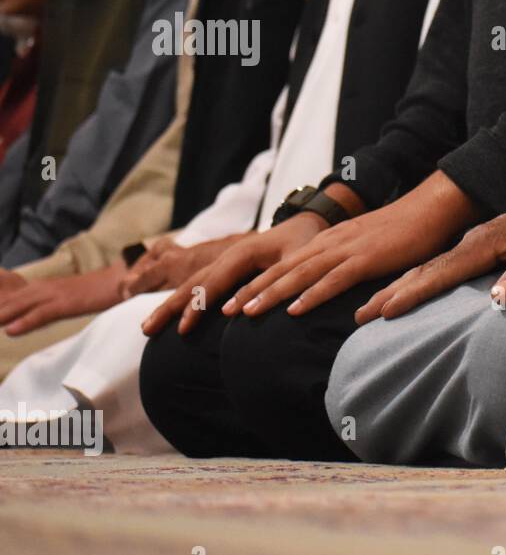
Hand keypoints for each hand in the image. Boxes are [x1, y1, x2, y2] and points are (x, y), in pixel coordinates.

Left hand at [0, 263, 126, 335]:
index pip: (11, 296)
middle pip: (9, 300)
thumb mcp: (69, 295)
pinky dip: (25, 322)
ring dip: (0, 316)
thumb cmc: (99, 290)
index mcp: (44, 287)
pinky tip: (10, 330)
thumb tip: (36, 314)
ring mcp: (56, 294)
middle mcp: (45, 288)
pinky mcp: (68, 303)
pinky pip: (42, 314)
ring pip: (20, 306)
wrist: (124, 280)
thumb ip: (51, 303)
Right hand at [141, 214, 324, 335]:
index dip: (197, 306)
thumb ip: (272, 284)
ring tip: (148, 327)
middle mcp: (228, 256)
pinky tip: (174, 317)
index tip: (183, 329)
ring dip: (170, 305)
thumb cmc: (306, 243)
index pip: (213, 283)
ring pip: (192, 284)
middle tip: (147, 330)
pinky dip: (184, 300)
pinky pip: (201, 285)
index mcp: (241, 254)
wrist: (308, 223)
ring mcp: (225, 261)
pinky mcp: (229, 269)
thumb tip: (240, 312)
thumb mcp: (296, 263)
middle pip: (193, 283)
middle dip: (170, 307)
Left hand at [230, 171, 476, 318]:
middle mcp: (331, 243)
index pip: (286, 264)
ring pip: (300, 275)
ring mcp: (347, 249)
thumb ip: (350, 266)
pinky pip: (333, 280)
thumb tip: (335, 287)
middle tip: (223, 311)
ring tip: (245, 314)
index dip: (258, 283)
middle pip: (283, 269)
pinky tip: (294, 311)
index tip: (234, 301)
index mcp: (330, 241)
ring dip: (271, 295)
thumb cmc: (405, 233)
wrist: (430, 209)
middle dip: (252, 290)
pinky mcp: (366, 259)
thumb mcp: (369, 249)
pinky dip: (311, 295)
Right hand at [356, 172, 505, 322]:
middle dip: (392, 293)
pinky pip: (439, 269)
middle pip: (424, 270)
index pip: (442, 272)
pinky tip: (404, 295)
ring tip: (370, 310)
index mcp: (484, 241)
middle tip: (361, 316)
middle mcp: (471, 241)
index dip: (414, 293)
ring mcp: (472, 244)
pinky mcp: (477, 249)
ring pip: (427, 268)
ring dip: (398, 288)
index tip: (386, 310)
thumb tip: (500, 299)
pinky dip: (417, 283)